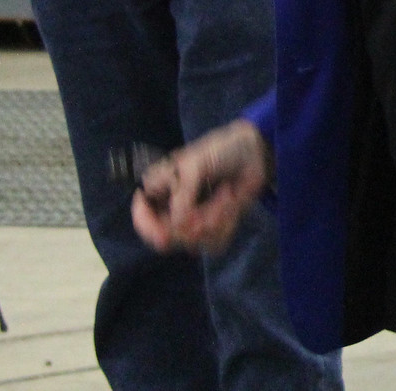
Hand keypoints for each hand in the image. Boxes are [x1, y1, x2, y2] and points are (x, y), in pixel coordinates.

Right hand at [131, 119, 270, 255]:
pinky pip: (215, 244)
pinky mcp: (213, 229)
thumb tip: (177, 225)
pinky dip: (228, 224)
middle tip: (209, 208)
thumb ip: (183, 194)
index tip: (164, 234)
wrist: (253, 153)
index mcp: (159, 190)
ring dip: (215, 218)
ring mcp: (192, 221)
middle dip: (193, 223)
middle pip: (167, 238)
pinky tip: (231, 202)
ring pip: (194, 242)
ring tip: (226, 193)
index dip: (149, 229)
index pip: (142, 218)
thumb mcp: (195, 165)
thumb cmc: (219, 151)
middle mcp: (171, 209)